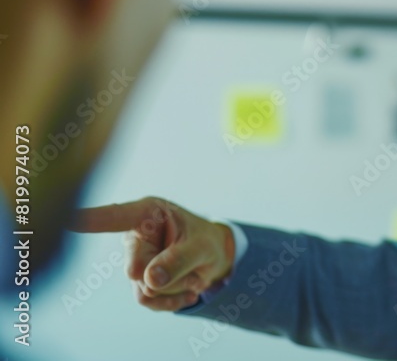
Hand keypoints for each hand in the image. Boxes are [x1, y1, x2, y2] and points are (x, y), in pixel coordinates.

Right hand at [71, 196, 234, 311]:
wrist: (214, 257)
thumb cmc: (205, 241)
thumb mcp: (202, 246)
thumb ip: (179, 260)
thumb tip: (148, 280)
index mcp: (147, 213)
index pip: (115, 217)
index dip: (90, 219)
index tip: (65, 218)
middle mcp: (134, 236)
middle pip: (135, 267)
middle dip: (170, 274)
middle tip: (194, 266)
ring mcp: (132, 260)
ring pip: (145, 288)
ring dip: (175, 287)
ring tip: (193, 273)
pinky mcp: (136, 281)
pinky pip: (149, 300)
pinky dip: (173, 300)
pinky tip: (190, 289)